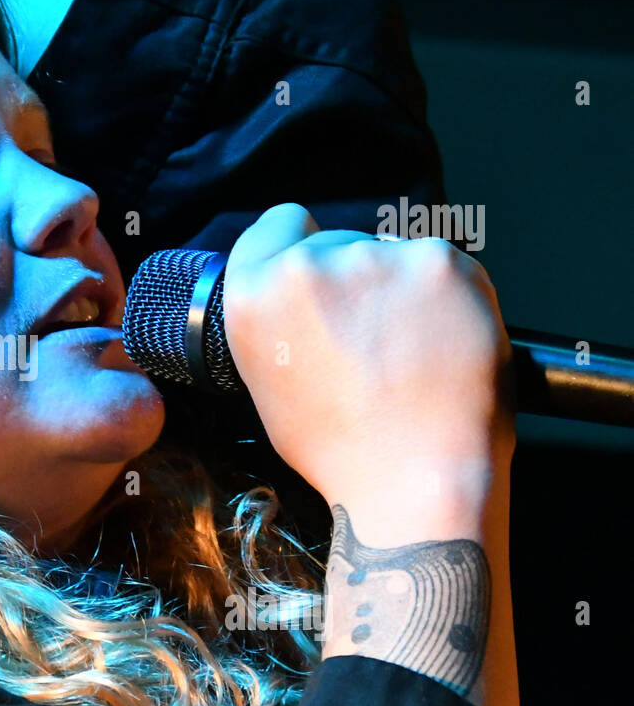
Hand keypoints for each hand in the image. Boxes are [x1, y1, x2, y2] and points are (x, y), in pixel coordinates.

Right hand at [222, 203, 513, 536]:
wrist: (417, 480)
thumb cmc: (344, 452)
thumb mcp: (269, 388)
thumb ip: (278, 324)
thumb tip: (307, 304)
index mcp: (256, 295)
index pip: (278, 225)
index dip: (299, 247)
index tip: (321, 276)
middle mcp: (309, 265)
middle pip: (338, 243)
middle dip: (355, 284)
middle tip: (371, 342)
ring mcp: (377, 258)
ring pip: (392, 258)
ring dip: (402, 291)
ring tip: (412, 354)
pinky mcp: (440, 263)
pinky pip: (442, 268)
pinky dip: (448, 299)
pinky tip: (443, 345)